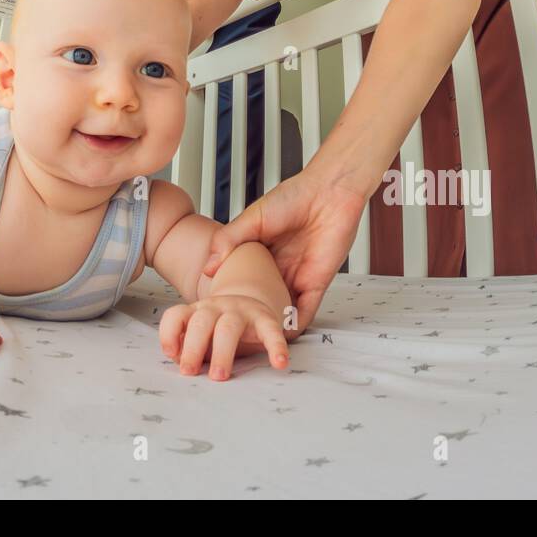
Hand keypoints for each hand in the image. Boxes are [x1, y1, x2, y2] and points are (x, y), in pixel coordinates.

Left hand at [159, 292, 290, 380]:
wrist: (251, 305)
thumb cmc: (219, 329)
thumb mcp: (200, 335)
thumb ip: (186, 346)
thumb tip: (179, 360)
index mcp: (196, 311)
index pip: (177, 315)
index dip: (169, 333)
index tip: (170, 355)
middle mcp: (216, 308)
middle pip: (201, 323)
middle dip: (193, 348)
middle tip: (189, 373)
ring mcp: (241, 312)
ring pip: (228, 327)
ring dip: (222, 353)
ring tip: (220, 377)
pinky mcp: (264, 319)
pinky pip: (270, 331)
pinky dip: (276, 347)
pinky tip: (279, 363)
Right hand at [202, 169, 368, 330]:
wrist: (329, 193)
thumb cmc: (293, 198)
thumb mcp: (253, 218)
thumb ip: (228, 240)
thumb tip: (208, 268)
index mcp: (259, 253)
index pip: (241, 281)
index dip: (229, 296)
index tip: (213, 313)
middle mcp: (276, 269)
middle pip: (259, 299)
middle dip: (247, 317)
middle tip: (230, 335)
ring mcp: (296, 278)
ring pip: (279, 310)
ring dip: (268, 326)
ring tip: (251, 343)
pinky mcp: (316, 285)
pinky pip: (304, 312)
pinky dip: (293, 327)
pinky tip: (280, 338)